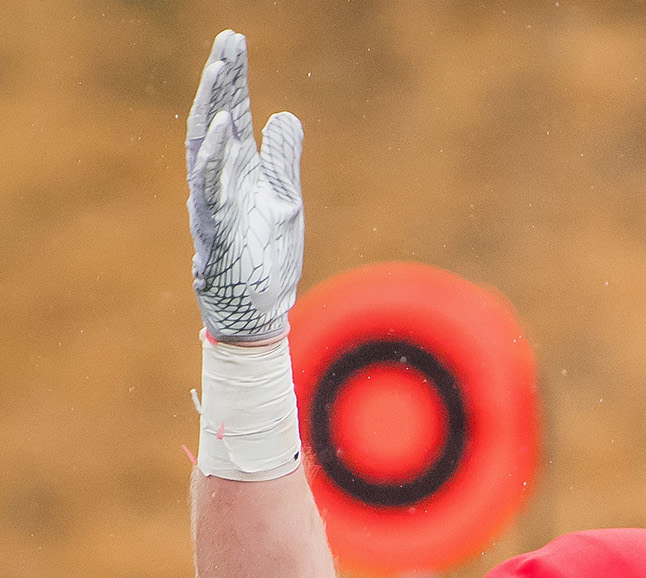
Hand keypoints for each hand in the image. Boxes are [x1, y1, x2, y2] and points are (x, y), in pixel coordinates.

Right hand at [187, 30, 304, 342]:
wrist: (258, 313)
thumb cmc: (267, 259)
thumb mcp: (285, 201)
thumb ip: (283, 160)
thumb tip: (284, 115)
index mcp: (238, 170)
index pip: (233, 112)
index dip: (234, 77)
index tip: (235, 40)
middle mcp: (219, 180)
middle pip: (215, 119)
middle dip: (221, 79)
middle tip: (227, 41)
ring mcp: (213, 203)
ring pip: (204, 146)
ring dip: (214, 107)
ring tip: (221, 69)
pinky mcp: (215, 230)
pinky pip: (210, 187)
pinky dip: (217, 155)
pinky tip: (228, 126)